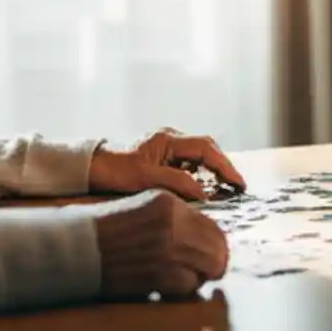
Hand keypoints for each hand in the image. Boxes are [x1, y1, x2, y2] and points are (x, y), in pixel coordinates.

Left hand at [89, 128, 246, 200]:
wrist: (94, 167)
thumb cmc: (117, 171)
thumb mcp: (147, 179)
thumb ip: (177, 183)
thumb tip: (205, 192)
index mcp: (168, 139)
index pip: (205, 148)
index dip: (224, 166)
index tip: (238, 183)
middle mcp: (171, 138)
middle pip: (206, 148)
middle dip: (223, 166)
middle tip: (237, 186)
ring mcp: (167, 146)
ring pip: (199, 154)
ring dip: (213, 169)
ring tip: (226, 188)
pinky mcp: (163, 156)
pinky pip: (189, 161)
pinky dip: (201, 173)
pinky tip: (204, 187)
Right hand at [93, 190, 228, 298]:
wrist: (77, 248)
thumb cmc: (105, 230)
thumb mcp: (142, 208)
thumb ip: (173, 218)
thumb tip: (201, 239)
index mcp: (168, 203)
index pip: (211, 225)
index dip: (214, 244)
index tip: (209, 254)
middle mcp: (173, 223)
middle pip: (217, 247)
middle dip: (214, 262)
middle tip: (206, 271)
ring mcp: (169, 249)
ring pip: (210, 267)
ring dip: (199, 276)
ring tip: (182, 278)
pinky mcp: (162, 274)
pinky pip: (190, 285)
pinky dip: (182, 289)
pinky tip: (166, 285)